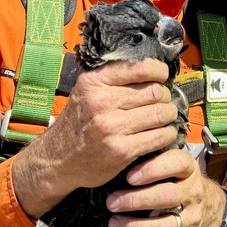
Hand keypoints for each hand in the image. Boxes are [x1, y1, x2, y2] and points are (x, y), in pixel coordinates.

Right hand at [12, 58, 182, 218]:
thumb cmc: (79, 123)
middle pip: (156, 92)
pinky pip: (159, 137)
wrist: (57, 159)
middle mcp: (101, 102)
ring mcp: (111, 127)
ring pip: (161, 114)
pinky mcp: (121, 150)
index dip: (159, 71)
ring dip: (169, 116)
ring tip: (164, 118)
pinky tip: (162, 134)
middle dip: (165, 97)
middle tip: (163, 103)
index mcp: (94, 83)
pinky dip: (167, 134)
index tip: (162, 77)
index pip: (140, 68)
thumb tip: (152, 70)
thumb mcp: (87, 92)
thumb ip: (113, 79)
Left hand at [100, 147, 226, 226]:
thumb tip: (119, 162)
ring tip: (113, 224)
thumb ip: (155, 161)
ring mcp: (191, 219)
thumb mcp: (177, 166)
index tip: (129, 176)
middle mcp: (193, 193)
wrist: (213, 210)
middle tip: (112, 202)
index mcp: (189, 170)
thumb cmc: (182, 183)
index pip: (178, 163)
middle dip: (136, 200)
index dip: (153, 169)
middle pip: (168, 196)